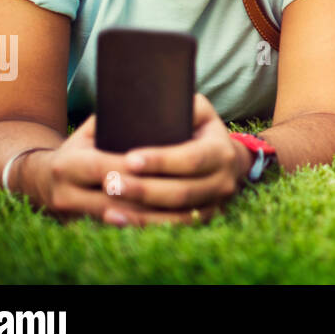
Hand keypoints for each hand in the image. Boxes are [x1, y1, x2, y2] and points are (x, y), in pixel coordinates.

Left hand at [98, 94, 245, 225]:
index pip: (192, 158)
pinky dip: (144, 225)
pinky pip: (172, 228)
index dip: (161, 161)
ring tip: (107, 207)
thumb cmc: (200, 128)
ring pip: (176, 216)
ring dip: (140, 213)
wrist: (227, 158)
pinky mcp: (203, 220)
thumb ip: (181, 106)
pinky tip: (117, 220)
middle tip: (109, 184)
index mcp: (222, 150)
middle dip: (144, 190)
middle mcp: (224, 181)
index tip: (129, 159)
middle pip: (182, 192)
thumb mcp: (198, 110)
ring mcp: (215, 204)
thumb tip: (150, 105)